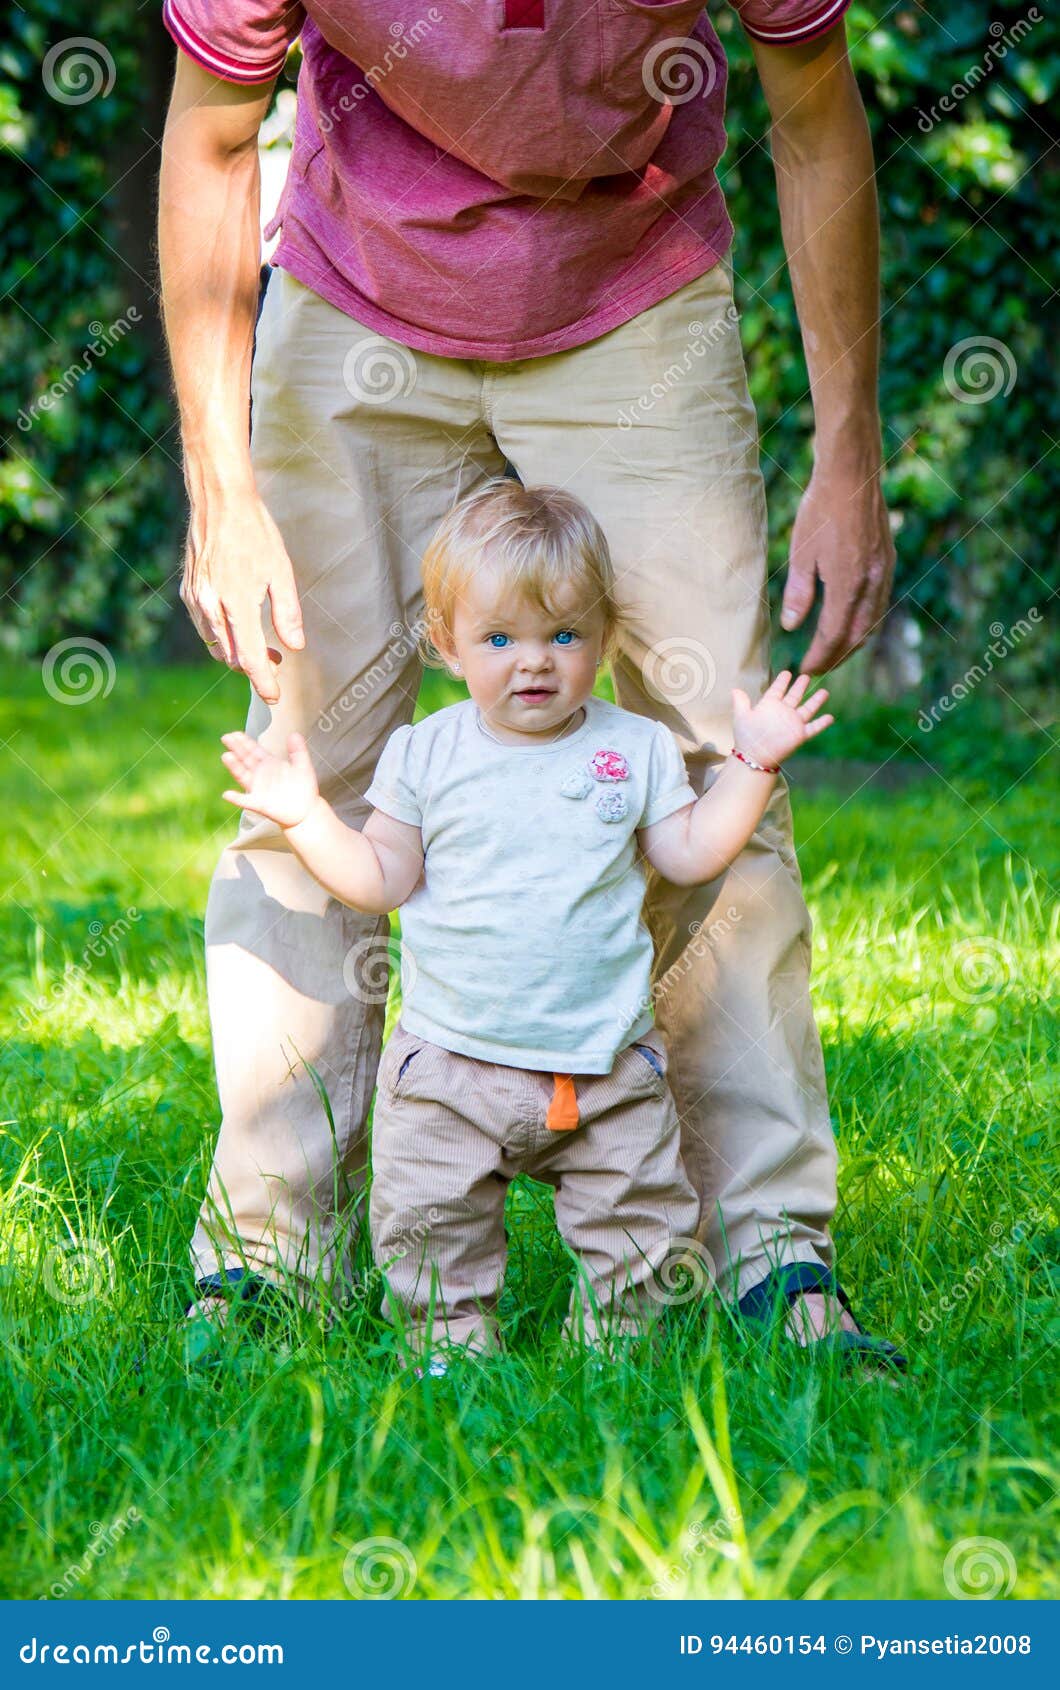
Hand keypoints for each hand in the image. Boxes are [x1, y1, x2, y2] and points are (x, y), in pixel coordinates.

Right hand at [181, 490, 304, 703]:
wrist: (219, 501)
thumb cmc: (256, 532)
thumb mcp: (282, 572)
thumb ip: (288, 613)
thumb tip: (295, 646)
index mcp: (238, 604)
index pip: (252, 658)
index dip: (264, 683)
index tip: (274, 698)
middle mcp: (212, 606)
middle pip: (232, 657)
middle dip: (254, 667)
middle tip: (277, 662)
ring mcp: (197, 599)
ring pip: (216, 645)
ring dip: (238, 653)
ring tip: (263, 645)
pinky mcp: (188, 591)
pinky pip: (205, 627)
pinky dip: (222, 636)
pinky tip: (238, 625)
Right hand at [220, 730, 319, 828]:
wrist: (307, 811)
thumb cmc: (303, 788)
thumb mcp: (303, 766)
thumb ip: (298, 751)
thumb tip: (294, 734)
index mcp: (269, 764)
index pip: (255, 751)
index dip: (245, 742)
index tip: (236, 734)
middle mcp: (260, 775)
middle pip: (246, 759)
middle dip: (236, 749)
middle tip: (226, 737)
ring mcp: (258, 789)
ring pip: (243, 776)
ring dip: (234, 767)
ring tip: (227, 756)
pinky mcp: (259, 804)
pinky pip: (245, 801)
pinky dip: (236, 799)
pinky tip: (227, 794)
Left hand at [731, 672, 833, 767]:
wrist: (754, 757)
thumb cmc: (746, 737)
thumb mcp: (742, 716)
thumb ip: (741, 702)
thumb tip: (735, 689)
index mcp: (770, 705)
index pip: (778, 690)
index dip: (782, 681)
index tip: (787, 673)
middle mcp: (783, 713)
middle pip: (794, 696)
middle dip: (800, 686)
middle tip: (806, 676)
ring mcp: (793, 723)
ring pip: (807, 709)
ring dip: (815, 701)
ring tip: (824, 692)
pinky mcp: (799, 735)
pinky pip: (813, 728)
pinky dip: (822, 723)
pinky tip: (830, 717)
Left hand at [781, 461, 895, 675]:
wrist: (853, 476)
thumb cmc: (821, 511)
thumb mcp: (801, 553)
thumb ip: (798, 593)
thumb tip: (791, 627)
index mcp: (847, 584)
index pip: (833, 636)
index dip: (818, 657)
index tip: (804, 669)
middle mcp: (871, 583)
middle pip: (856, 636)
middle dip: (836, 658)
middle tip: (817, 669)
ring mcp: (884, 573)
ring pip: (872, 623)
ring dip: (853, 644)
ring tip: (833, 653)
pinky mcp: (887, 562)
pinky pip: (879, 604)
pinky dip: (865, 622)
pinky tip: (850, 623)